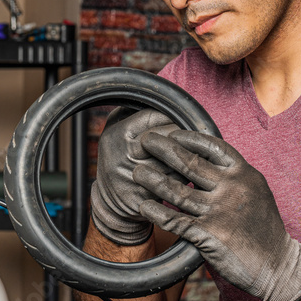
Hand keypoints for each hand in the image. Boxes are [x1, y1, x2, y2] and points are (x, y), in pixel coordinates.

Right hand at [90, 108, 176, 245]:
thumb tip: (155, 96)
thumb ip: (129, 113)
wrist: (110, 205)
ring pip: (174, 159)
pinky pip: (176, 182)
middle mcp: (123, 155)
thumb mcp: (113, 133)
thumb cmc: (118, 161)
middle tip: (188, 138)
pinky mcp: (146, 196)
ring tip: (190, 154)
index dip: (169, 117)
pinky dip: (185, 176)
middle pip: (166, 137)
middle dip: (181, 136)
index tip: (177, 120)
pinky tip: (186, 173)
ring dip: (187, 156)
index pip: (153, 116)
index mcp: (115, 135)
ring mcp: (134, 177)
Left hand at [134, 130, 300, 300]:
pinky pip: (175, 220)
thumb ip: (233, 175)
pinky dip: (156, 212)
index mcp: (245, 174)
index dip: (188, 137)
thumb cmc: (264, 229)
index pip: (212, 146)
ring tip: (136, 172)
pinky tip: (143, 205)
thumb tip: (206, 156)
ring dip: (152, 179)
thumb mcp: (255, 192)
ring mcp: (221, 211)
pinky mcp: (210, 234)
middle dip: (163, 149)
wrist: (278, 266)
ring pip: (177, 190)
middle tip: (145, 142)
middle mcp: (233, 188)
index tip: (170, 132)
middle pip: (189, 163)